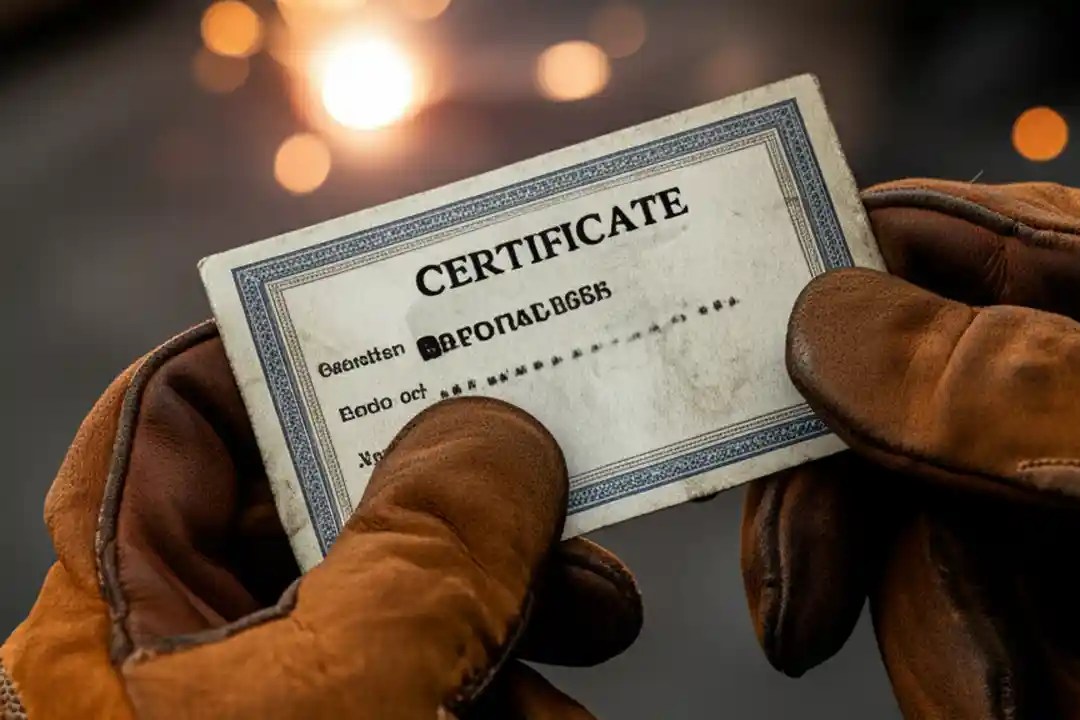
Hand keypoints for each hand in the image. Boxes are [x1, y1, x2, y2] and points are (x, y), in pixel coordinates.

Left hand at [1, 323, 640, 718]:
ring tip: (603, 620)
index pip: (173, 427)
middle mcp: (195, 674)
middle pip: (323, 514)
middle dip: (457, 498)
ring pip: (408, 620)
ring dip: (518, 610)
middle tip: (555, 481)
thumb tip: (496, 430)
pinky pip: (445, 710)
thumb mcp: (340, 706)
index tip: (406, 329)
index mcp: (122, 627)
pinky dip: (520, 707)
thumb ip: (424, 556)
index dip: (276, 359)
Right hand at [741, 180, 1079, 717]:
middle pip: (884, 427)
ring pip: (927, 555)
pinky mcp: (1079, 592)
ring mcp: (1070, 492)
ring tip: (1077, 715)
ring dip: (974, 657)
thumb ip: (1008, 385)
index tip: (727, 421)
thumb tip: (816, 319)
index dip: (803, 319)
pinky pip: (983, 630)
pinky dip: (1008, 691)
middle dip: (863, 544)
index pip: (901, 253)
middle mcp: (1072, 373)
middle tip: (826, 633)